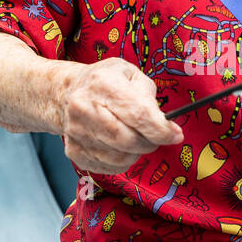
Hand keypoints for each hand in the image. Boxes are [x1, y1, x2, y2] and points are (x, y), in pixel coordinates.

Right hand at [60, 58, 182, 173]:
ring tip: (136, 137)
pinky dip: (123, 160)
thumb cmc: (105, 83)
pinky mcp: (74, 152)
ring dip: (137, 152)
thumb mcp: (129, 74)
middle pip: (129, 140)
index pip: (139, 114)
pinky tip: (120, 145)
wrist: (65, 93)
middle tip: (157, 136)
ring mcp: (76, 132)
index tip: (175, 134)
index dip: (162, 130)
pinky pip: (110, 167)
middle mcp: (84, 108)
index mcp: (103, 83)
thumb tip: (164, 123)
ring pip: (120, 157)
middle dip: (151, 142)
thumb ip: (148, 96)